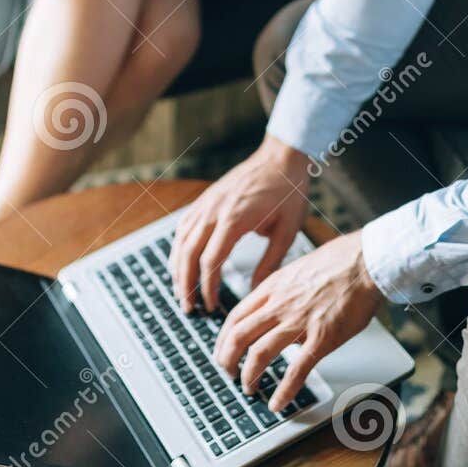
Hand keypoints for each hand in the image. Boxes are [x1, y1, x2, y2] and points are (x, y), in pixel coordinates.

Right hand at [170, 135, 312, 312]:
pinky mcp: (206, 199)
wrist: (282, 157)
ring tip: (182, 292)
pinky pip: (184, 226)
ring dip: (178, 269)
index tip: (211, 307)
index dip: (207, 287)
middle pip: (188, 253)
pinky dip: (178, 247)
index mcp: (235, 219)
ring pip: (181, 240)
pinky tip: (181, 262)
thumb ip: (271, 262)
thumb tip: (257, 291)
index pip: (210, 261)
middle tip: (189, 309)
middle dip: (185, 284)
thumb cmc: (289, 191)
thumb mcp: (288, 230)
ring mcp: (207, 203)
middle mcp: (214, 210)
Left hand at [213, 231, 384, 412]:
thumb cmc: (339, 262)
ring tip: (248, 389)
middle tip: (228, 373)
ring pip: (259, 353)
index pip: (235, 317)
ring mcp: (299, 322)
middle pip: (238, 336)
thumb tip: (275, 310)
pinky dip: (283, 391)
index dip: (223, 339)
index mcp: (272, 287)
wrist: (366, 260)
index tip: (222, 351)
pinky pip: (296, 370)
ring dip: (249, 376)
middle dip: (227, 360)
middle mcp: (279, 305)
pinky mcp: (322, 338)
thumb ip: (282, 292)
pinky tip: (278, 403)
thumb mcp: (297, 271)